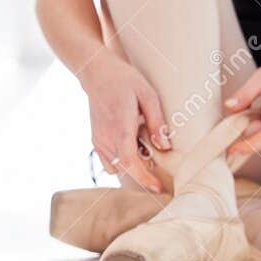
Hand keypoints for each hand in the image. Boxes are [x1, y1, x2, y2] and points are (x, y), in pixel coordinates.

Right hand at [78, 51, 171, 192]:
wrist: (97, 73)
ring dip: (132, 163)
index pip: (130, 162)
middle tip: (157, 156)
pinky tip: (131, 143)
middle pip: (126, 168)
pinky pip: (110, 161)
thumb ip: (156, 121)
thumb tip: (164, 146)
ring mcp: (99, 141)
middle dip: (143, 171)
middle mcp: (106, 138)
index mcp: (120, 127)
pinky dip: (122, 159)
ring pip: (118, 166)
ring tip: (142, 142)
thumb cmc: (124, 80)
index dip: (145, 178)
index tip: (159, 187)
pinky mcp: (96, 140)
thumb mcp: (147, 94)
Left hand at [224, 57, 260, 159]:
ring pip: (260, 140)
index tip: (232, 149)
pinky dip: (256, 128)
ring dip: (249, 128)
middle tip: (237, 112)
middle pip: (258, 139)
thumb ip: (247, 92)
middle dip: (241, 131)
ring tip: (256, 105)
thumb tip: (230, 106)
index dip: (248, 144)